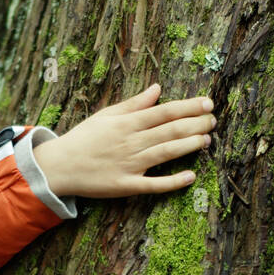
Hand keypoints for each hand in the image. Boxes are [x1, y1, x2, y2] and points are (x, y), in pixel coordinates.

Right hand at [32, 82, 214, 197]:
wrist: (60, 166)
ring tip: (207, 140)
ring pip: (166, 153)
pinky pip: (154, 185)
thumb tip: (157, 89)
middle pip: (170, 131)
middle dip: (195, 124)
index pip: (164, 112)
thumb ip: (134, 103)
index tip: (207, 103)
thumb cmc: (84, 138)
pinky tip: (191, 176)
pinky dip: (173, 182)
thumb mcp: (106, 115)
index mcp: (127, 123)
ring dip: (189, 146)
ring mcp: (130, 165)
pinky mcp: (126, 186)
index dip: (188, 107)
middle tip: (214, 120)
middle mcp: (131, 142)